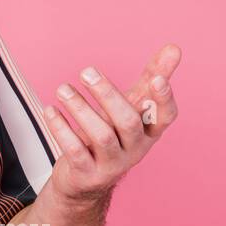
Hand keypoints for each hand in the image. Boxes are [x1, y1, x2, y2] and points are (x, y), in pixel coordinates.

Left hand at [41, 44, 181, 205]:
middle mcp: (136, 149)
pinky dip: (62, 129)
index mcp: (150, 131)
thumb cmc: (113, 133)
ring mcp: (112, 164)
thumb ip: (152, 77)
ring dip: (80, 108)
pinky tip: (50, 110)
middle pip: (128, 121)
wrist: (86, 179)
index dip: (164, 99)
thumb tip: (174, 47)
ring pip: (101, 135)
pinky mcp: (88, 174)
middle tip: (86, 72)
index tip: (157, 78)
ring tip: (62, 89)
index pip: (165, 117)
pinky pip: (76, 151)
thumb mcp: (132, 107)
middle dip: (107, 94)